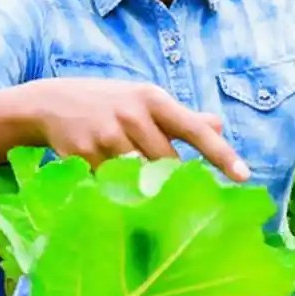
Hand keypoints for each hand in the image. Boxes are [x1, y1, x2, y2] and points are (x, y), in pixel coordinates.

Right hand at [21, 78, 250, 181]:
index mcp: (152, 99)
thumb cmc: (107, 103)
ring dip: (142, 187)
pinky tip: (108, 182)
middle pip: (168, 163)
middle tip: (174, 197)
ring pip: (140, 176)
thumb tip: (218, 124)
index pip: (194, 128)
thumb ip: (181, 117)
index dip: (221, 153)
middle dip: (171, 181)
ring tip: (137, 189)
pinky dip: (115, 188)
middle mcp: (132, 114)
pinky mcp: (84, 153)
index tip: (244, 176)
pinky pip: (112, 183)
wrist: (50, 103)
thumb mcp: (142, 100)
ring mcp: (107, 134)